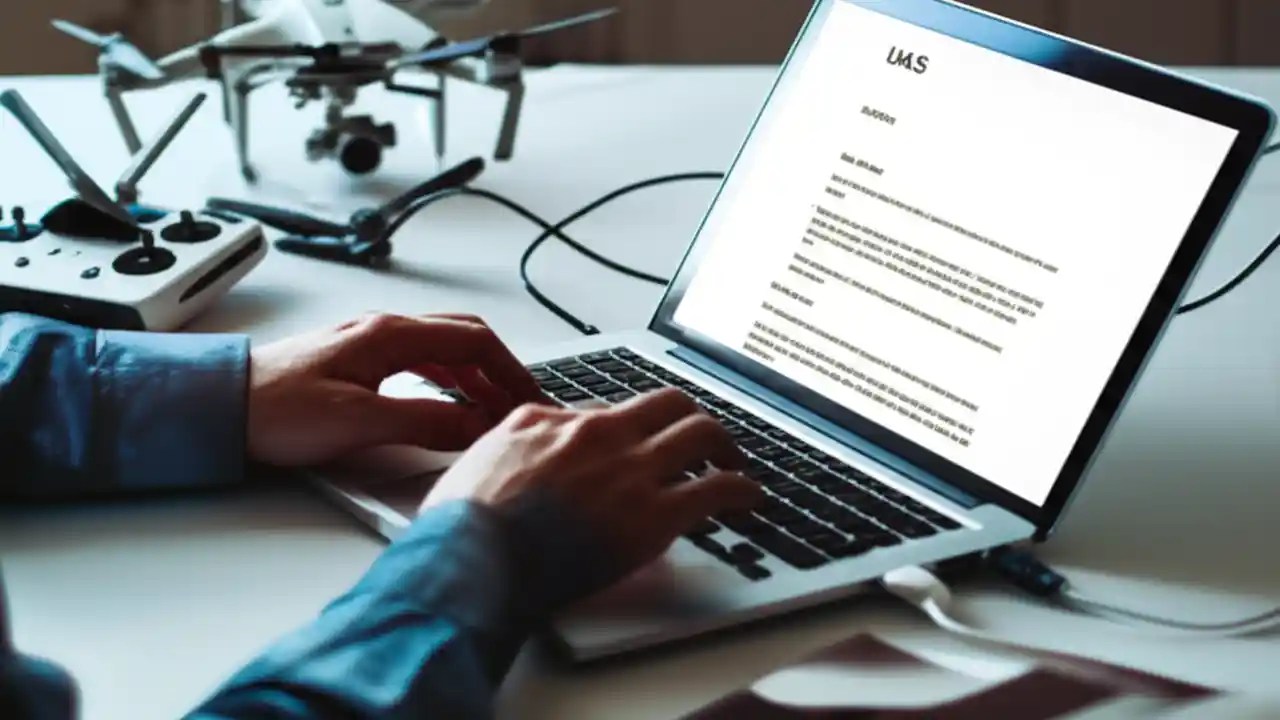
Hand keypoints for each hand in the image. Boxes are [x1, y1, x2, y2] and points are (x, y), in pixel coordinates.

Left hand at [247, 313, 546, 466]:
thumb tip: (477, 426)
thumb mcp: (359, 422)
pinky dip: (447, 382)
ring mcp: (368, 345)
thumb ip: (425, 422)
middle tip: (521, 403)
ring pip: (442, 351)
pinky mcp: (354, 363)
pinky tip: (448, 405)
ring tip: (493, 409)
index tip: (532, 398)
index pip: (475, 340)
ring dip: (474, 377)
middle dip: (500, 370)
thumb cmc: (273, 408)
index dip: (512, 370)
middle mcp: (383, 331)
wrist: (215, 406)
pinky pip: (419, 364)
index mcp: (390, 336)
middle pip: (464, 339)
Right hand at [422, 388, 761, 584]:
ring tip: (738, 467)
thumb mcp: (486, 455)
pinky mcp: (653, 516)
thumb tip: (544, 435)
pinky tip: (751, 500)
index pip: (620, 407)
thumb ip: (525, 438)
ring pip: (703, 435)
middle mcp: (603, 435)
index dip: (645, 424)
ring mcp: (632, 472)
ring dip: (728, 449)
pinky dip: (742, 491)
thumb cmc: (464, 522)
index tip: (655, 437)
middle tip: (709, 443)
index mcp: (560, 420)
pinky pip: (717, 489)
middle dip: (695, 421)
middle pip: (671, 405)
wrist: (469, 560)